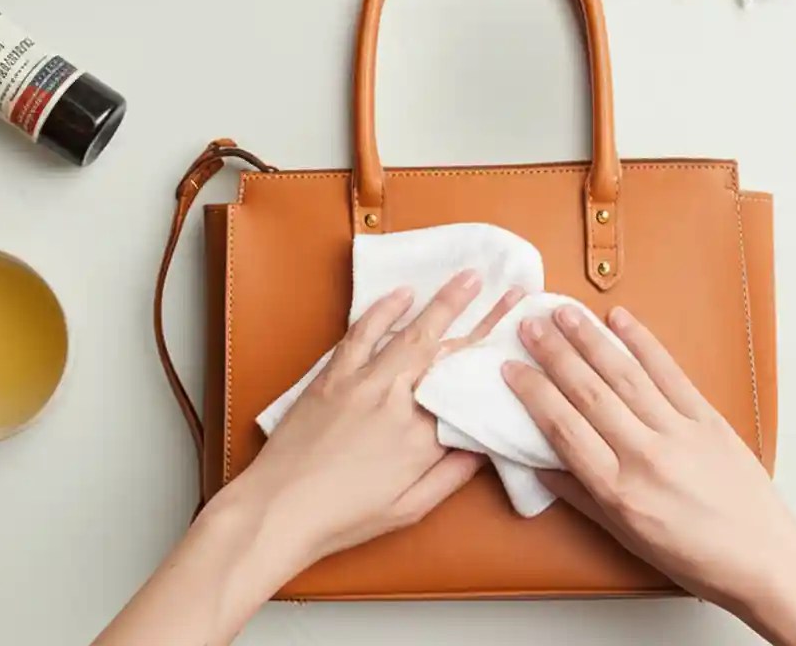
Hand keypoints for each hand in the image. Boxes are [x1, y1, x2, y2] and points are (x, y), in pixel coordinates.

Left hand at [220, 270, 518, 566]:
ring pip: (411, 333)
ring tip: (468, 277)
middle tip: (508, 290)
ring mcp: (362, 383)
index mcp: (423, 437)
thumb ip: (451, 475)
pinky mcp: (332, 376)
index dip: (497, 359)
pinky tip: (402, 294)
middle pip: (448, 350)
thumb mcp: (410, 509)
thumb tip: (481, 447)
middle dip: (482, 316)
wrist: (277, 508)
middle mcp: (397, 401)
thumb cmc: (343, 517)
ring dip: (443, 302)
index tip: (518, 335)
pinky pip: (362, 334)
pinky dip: (383, 311)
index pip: (471, 388)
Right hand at [503, 306, 795, 644]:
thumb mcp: (624, 537)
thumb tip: (540, 465)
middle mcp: (646, 457)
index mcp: (619, 491)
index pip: (563, 428)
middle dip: (554, 353)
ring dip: (590, 338)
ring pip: (625, 374)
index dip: (532, 392)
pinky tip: (621, 320)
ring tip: (564, 312)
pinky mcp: (709, 420)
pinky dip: (644, 342)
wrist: (765, 560)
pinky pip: (670, 373)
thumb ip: (581, 496)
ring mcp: (681, 434)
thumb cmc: (694, 557)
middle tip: (528, 324)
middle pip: (589, 392)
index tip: (510, 367)